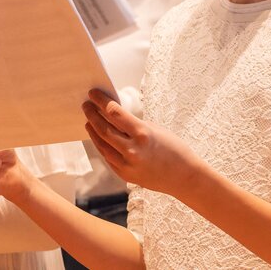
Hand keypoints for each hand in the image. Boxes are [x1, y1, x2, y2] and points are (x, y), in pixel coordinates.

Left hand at [82, 89, 204, 196]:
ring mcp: (127, 165)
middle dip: (92, 115)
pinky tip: (98, 137)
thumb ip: (133, 124)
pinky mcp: (125, 175)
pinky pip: (108, 157)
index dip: (101, 101)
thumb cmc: (174, 148)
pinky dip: (101, 145)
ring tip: (88, 120)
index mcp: (142, 134)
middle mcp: (132, 150)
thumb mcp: (155, 129)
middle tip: (86, 105)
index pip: (114, 113)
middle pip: (104, 129)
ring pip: (102, 145)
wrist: (184, 177)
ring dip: (93, 131)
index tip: (93, 94)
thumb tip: (113, 115)